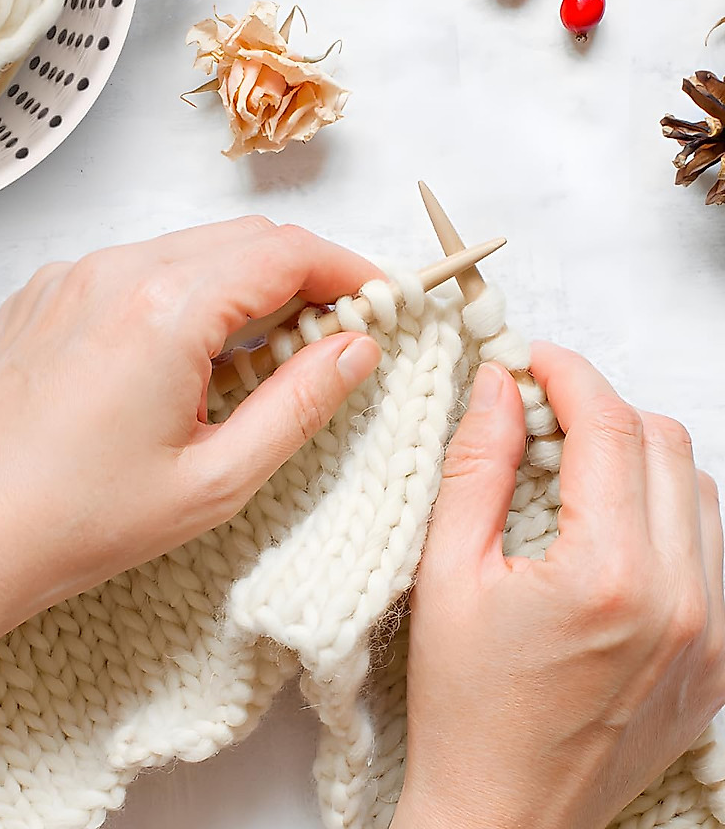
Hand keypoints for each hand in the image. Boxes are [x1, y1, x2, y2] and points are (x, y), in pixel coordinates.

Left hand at [0, 217, 382, 633]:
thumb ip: (301, 402)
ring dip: (237, 285)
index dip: (347, 269)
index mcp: (164, 306)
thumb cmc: (82, 523)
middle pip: (239, 239)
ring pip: (184, 249)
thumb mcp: (215, 480)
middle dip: (299, 275)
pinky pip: (129, 268)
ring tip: (256, 357)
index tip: (381, 300)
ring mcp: (69, 273)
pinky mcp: (40, 292)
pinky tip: (175, 359)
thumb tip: (359, 346)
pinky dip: (174, 292)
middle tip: (333, 333)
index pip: (286, 251)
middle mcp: (113, 267)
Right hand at [394, 344, 724, 828]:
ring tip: (573, 467)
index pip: (611, 429)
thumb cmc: (464, 702)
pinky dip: (665, 512)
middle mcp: (683, 602)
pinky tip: (608, 526)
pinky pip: (711, 550)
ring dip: (640, 457)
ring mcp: (713, 636)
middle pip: (667, 446)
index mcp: (610, 576)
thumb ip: (479, 466)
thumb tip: (498, 387)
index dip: (568, 374)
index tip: (531, 360)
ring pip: (701, 491)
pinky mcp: (718, 660)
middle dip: (603, 408)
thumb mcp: (447, 571)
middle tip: (541, 411)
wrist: (504, 813)